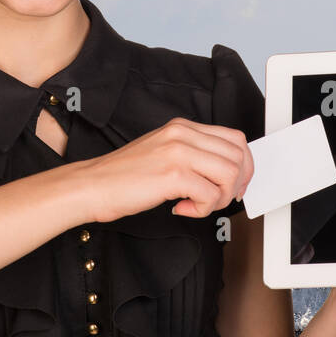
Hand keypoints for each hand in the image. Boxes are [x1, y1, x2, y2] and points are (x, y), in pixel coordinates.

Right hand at [76, 117, 253, 222]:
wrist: (91, 186)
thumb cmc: (124, 177)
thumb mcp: (163, 153)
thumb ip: (193, 155)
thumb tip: (226, 172)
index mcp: (182, 127)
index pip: (235, 139)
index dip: (244, 165)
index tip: (236, 185)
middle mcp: (182, 134)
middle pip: (238, 156)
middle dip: (237, 184)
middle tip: (219, 199)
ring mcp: (178, 152)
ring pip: (230, 174)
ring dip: (220, 198)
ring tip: (199, 205)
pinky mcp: (173, 175)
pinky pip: (210, 194)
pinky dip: (203, 209)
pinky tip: (182, 208)